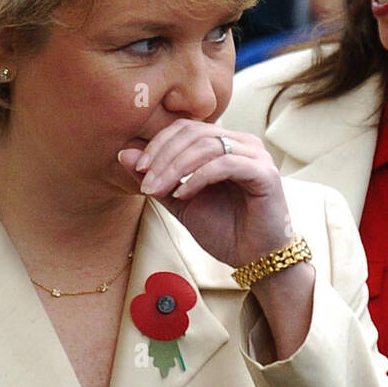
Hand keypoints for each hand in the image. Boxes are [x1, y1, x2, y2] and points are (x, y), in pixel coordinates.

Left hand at [117, 120, 293, 269]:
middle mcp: (242, 142)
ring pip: (207, 145)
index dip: (158, 144)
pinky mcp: (264, 172)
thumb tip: (123, 154)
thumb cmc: (224, 229)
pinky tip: (183, 194)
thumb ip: (156, 179)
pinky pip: (225, 163)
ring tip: (158, 190)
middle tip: (145, 182)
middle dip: (163, 156)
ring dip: (176, 167)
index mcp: (224, 143)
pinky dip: (198, 177)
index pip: (185, 128)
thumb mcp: (180, 202)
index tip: (137, 169)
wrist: (254, 258)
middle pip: (193, 132)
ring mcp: (255, 155)